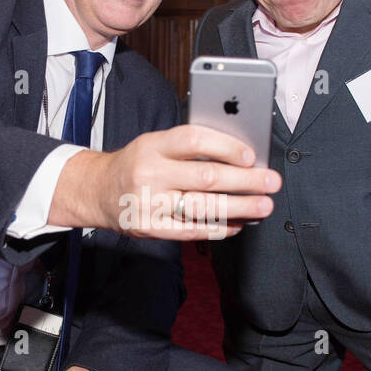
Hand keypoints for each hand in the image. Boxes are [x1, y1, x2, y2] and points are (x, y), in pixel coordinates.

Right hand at [50, 125, 281, 239]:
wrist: (98, 191)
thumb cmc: (137, 164)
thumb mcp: (154, 144)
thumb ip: (189, 148)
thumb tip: (239, 156)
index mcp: (153, 145)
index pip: (194, 140)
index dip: (226, 147)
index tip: (251, 156)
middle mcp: (150, 173)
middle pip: (206, 176)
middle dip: (245, 181)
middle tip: (271, 182)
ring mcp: (150, 203)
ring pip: (203, 206)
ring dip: (240, 207)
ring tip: (263, 206)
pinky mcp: (151, 228)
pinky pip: (192, 230)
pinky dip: (219, 228)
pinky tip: (238, 224)